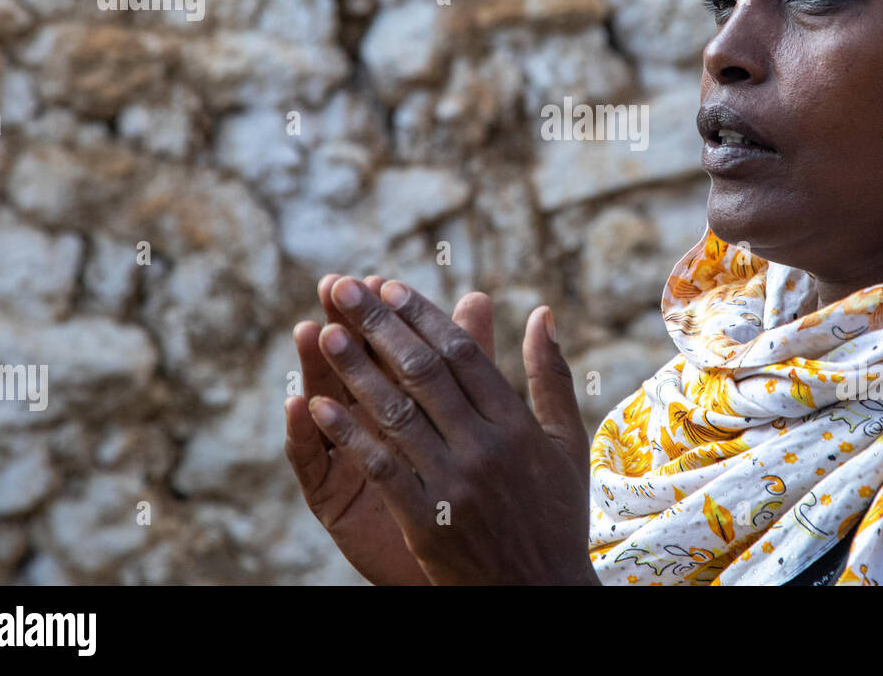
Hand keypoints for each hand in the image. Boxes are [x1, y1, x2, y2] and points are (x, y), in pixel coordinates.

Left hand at [305, 276, 597, 584]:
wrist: (541, 594)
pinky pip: (379, 466)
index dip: (423, 317)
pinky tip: (316, 407)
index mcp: (518, 424)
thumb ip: (550, 376)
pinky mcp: (426, 520)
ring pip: (395, 412)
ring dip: (354, 369)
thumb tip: (542, 313)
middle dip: (379, 326)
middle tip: (344, 289)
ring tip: (324, 332)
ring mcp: (454, 484)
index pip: (463, 355)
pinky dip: (347, 434)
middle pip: (424, 372)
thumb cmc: (557, 515)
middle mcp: (486, 447)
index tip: (389, 288)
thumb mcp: (566, 443)